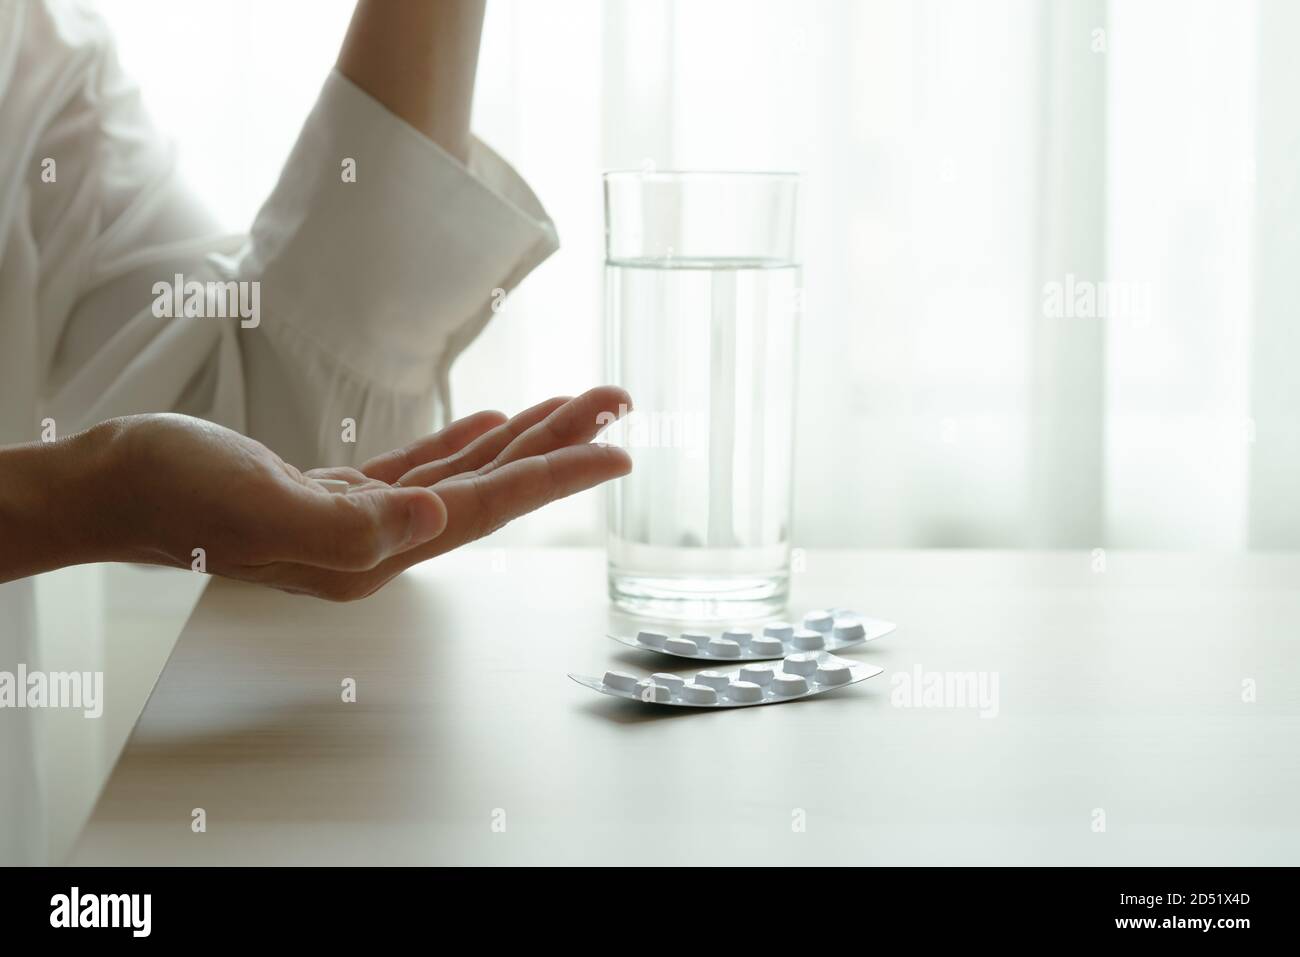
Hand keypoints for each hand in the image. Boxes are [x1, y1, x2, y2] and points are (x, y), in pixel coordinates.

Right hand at [80, 387, 630, 598]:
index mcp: (372, 549)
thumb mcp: (255, 505)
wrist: (107, 487)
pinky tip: (494, 424)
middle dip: (558, 444)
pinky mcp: (333, 495)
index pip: (487, 506)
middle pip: (491, 488)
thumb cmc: (171, 494)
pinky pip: (419, 468)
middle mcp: (377, 541)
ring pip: (463, 473)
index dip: (557, 475)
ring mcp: (357, 520)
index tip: (618, 449)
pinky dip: (462, 444)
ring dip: (522, 439)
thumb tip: (436, 517)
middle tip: (617, 402)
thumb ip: (348, 523)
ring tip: (575, 405)